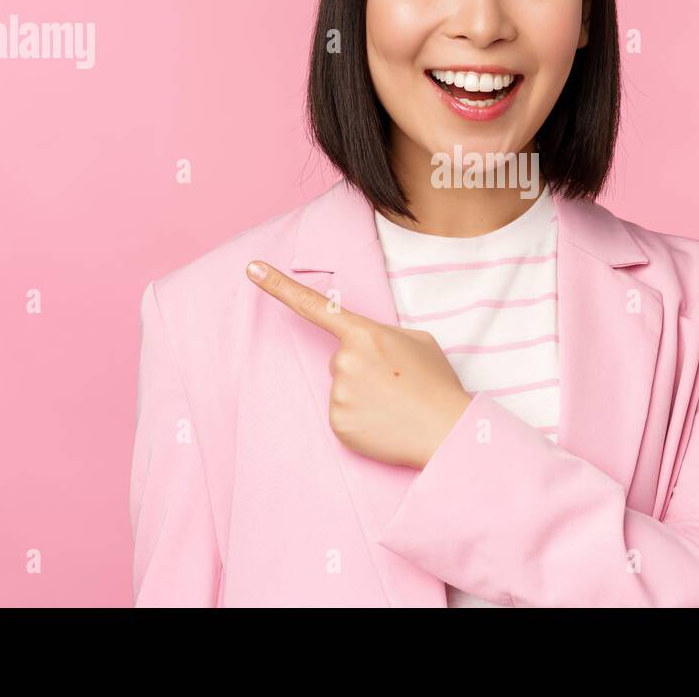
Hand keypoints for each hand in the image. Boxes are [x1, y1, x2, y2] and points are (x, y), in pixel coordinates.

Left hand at [245, 260, 471, 469]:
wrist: (447, 431)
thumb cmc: (436, 383)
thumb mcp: (418, 342)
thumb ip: (383, 337)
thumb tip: (367, 349)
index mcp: (365, 332)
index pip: (315, 305)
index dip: (278, 285)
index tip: (251, 268)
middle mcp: (345, 359)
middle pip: (340, 359)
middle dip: (363, 369)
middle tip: (396, 384)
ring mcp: (338, 392)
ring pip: (341, 388)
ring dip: (363, 395)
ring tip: (394, 403)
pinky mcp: (337, 423)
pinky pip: (342, 415)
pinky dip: (360, 419)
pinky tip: (384, 421)